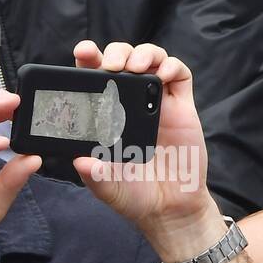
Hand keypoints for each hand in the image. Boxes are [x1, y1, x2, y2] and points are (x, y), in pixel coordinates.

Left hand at [70, 42, 225, 258]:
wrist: (170, 210)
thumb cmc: (134, 195)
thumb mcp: (106, 187)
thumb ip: (93, 175)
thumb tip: (79, 161)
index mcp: (107, 115)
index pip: (94, 79)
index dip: (88, 60)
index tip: (82, 53)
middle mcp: (131, 104)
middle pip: (123, 61)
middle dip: (115, 52)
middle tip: (110, 65)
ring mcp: (158, 104)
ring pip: (151, 60)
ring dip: (142, 54)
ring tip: (133, 67)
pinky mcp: (183, 108)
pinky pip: (181, 75)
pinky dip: (171, 66)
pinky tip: (161, 75)